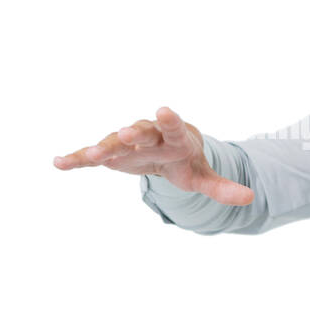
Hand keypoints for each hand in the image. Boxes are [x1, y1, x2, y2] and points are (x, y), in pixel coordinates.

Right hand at [53, 105, 253, 205]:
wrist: (167, 148)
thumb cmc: (187, 161)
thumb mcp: (204, 176)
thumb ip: (223, 187)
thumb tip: (251, 198)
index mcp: (176, 136)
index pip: (174, 126)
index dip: (170, 120)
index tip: (165, 111)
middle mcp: (149, 134)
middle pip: (141, 132)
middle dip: (133, 133)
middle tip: (123, 134)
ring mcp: (127, 142)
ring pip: (114, 142)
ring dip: (102, 147)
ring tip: (88, 155)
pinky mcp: (110, 153)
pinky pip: (92, 156)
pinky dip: (76, 159)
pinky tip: (58, 164)